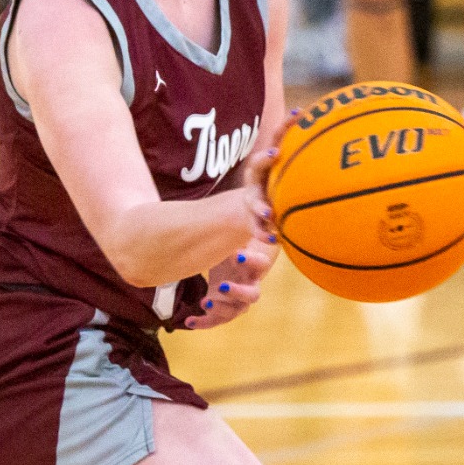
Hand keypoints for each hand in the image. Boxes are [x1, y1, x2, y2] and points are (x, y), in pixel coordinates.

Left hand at [183, 149, 280, 330]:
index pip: (264, 261)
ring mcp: (239, 292)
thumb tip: (277, 141)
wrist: (224, 241)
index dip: (255, 260)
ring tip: (205, 302)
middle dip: (239, 291)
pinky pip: (218, 320)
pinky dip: (205, 323)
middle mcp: (252, 276)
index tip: (238, 255)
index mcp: (259, 254)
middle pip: (253, 291)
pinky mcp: (225, 305)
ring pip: (236, 310)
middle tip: (220, 286)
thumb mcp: (246, 196)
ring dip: (222, 309)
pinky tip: (186, 323)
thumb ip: (260, 173)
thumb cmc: (241, 215)